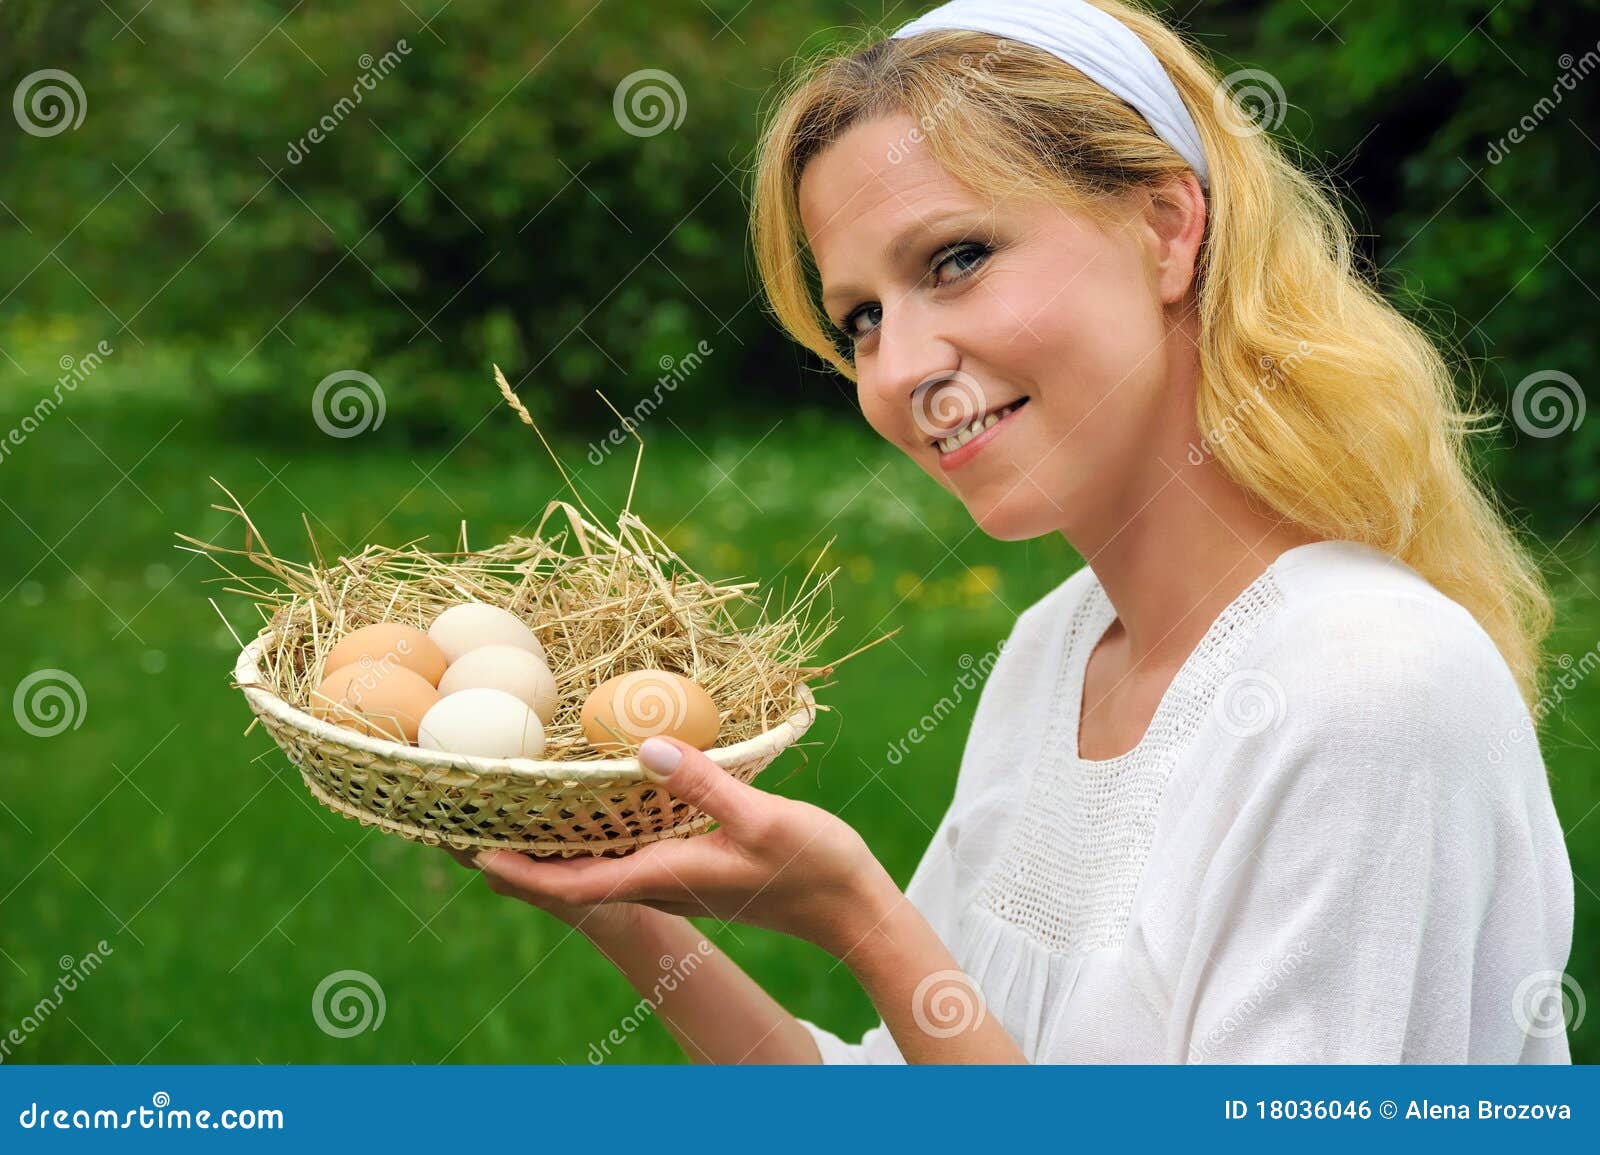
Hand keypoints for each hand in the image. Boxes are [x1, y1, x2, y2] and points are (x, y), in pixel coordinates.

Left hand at [468, 735, 896, 957]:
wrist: (853, 910)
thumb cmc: (812, 868)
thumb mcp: (760, 818)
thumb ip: (705, 784)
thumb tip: (643, 746)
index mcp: (664, 876)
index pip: (573, 886)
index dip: (519, 872)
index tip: (472, 853)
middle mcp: (661, 883)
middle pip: (572, 878)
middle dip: (520, 858)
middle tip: (472, 825)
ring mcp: (677, 878)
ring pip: (596, 867)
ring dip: (553, 848)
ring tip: (517, 812)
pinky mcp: (695, 867)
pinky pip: (626, 856)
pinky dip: (595, 836)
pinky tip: (595, 807)